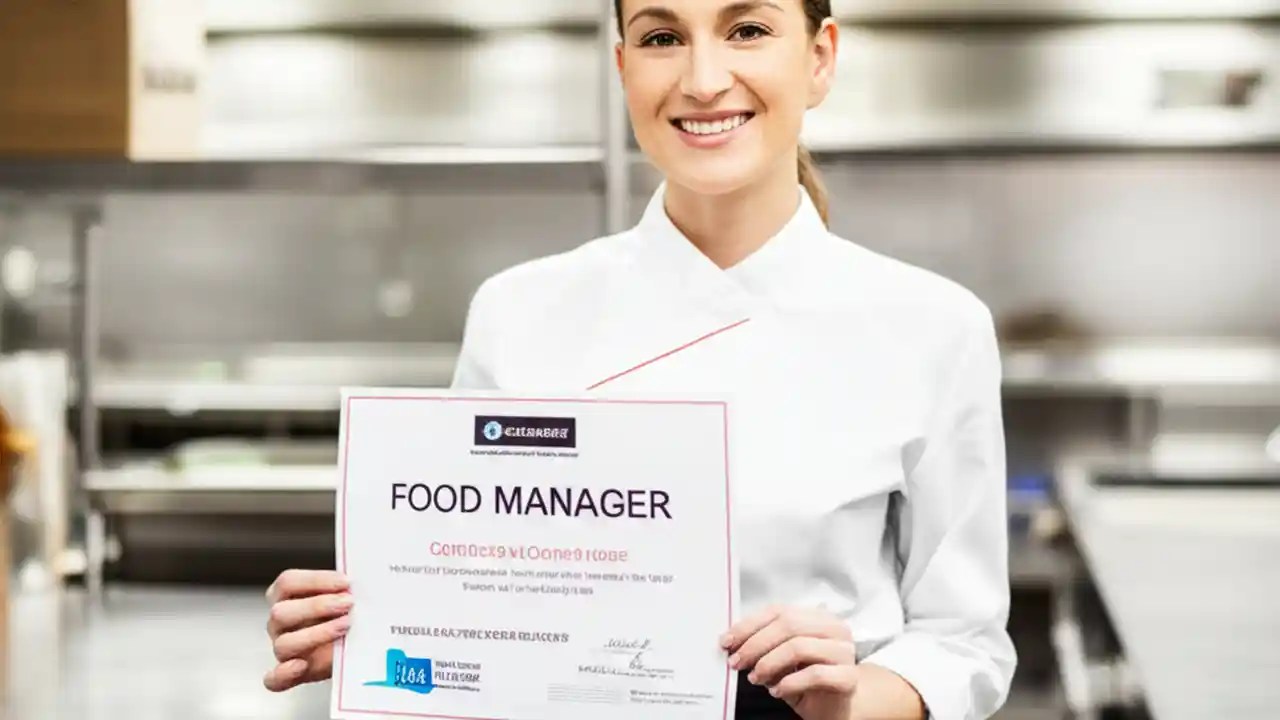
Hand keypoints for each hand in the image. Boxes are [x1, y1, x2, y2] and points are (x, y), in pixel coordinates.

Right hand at [263, 569, 353, 691]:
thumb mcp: (344, 595)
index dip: (315, 580)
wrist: (355, 643)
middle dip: (318, 606)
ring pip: (284, 643)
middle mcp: (280, 622)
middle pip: (281, 612)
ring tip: (344, 628)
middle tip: (348, 603)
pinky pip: (275, 679)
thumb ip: (344, 588)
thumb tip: (357, 582)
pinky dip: (285, 674)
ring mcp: (283, 648)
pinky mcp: (290, 675)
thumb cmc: (345, 613)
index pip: (287, 582)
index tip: (345, 581)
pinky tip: (302, 665)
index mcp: (286, 597)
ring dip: (316, 635)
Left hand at [721, 605, 858, 719]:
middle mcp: (834, 629)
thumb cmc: (807, 678)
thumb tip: (734, 643)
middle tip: (736, 661)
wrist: (837, 706)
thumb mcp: (782, 657)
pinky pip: (814, 674)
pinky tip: (776, 691)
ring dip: (768, 663)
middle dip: (755, 644)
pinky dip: (789, 682)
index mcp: (818, 616)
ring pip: (798, 647)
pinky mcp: (848, 677)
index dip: (749, 625)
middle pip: (788, 625)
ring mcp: (844, 651)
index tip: (727, 641)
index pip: (779, 611)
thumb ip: (765, 644)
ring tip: (755, 678)